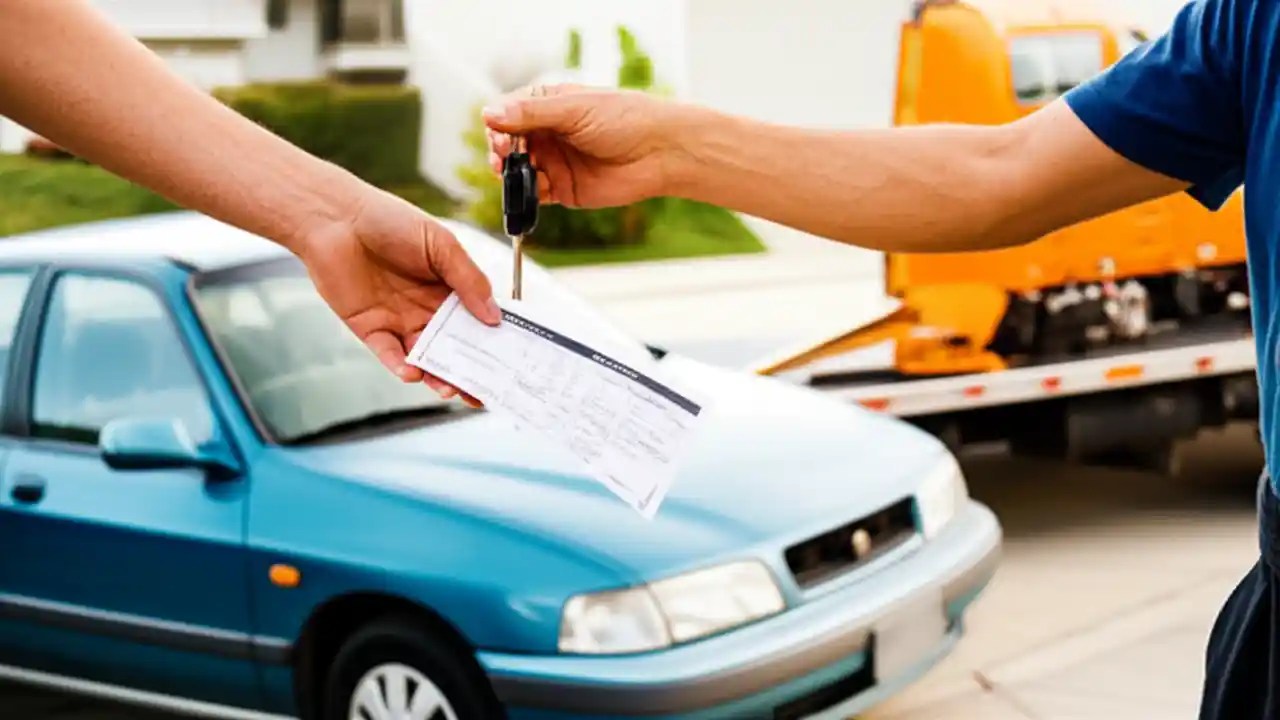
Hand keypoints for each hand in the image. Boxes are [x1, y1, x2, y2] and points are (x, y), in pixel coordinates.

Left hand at [298, 188, 499, 404]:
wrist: (335, 218)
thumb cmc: (389, 220)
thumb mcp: (442, 244)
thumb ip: (469, 280)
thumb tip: (494, 316)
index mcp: (449, 287)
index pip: (477, 321)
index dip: (493, 341)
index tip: (509, 362)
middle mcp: (427, 308)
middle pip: (454, 347)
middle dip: (469, 371)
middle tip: (483, 392)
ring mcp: (400, 320)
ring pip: (425, 357)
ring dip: (438, 376)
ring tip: (449, 389)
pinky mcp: (371, 328)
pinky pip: (389, 354)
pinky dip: (402, 367)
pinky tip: (413, 373)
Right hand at [482, 85, 679, 208]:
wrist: (660, 152)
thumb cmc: (626, 119)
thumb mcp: (574, 109)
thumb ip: (531, 113)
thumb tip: (489, 113)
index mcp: (548, 105)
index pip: (507, 113)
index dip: (499, 125)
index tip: (501, 136)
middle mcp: (548, 133)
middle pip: (507, 143)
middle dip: (501, 151)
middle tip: (505, 156)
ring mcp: (554, 161)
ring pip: (516, 170)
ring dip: (510, 174)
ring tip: (516, 174)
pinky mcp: (562, 188)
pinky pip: (534, 194)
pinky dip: (527, 195)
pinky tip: (533, 191)